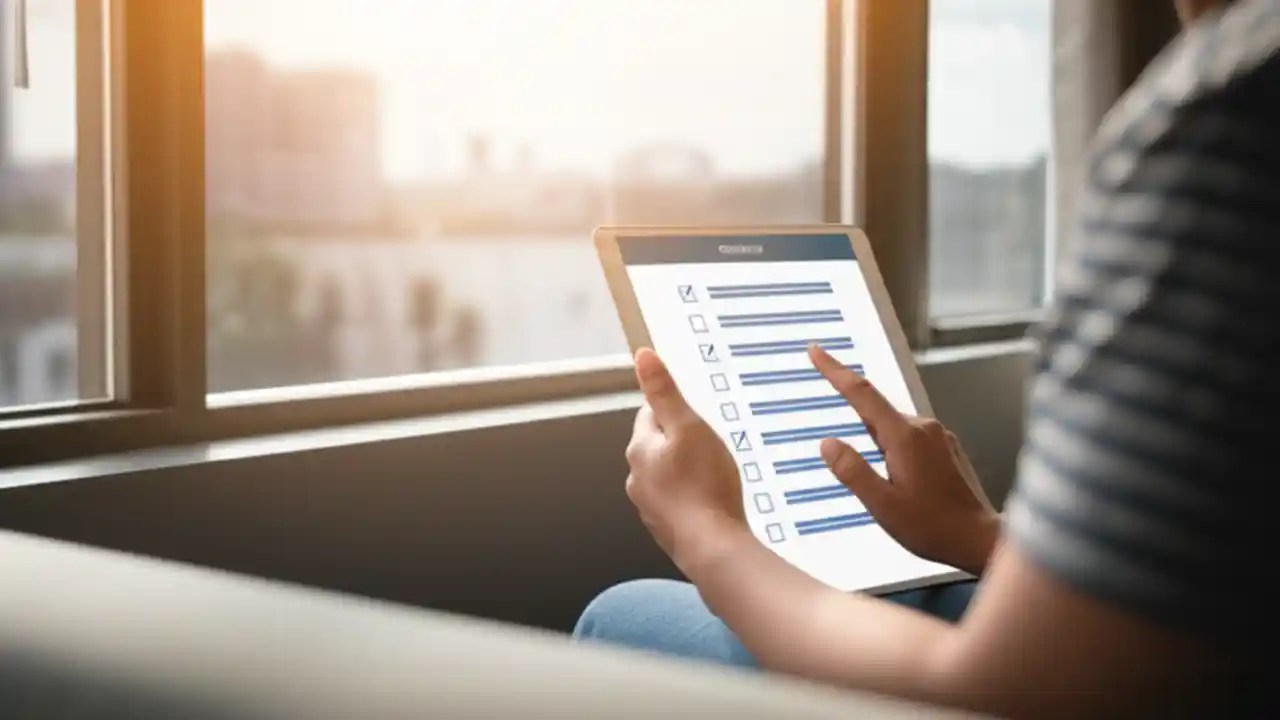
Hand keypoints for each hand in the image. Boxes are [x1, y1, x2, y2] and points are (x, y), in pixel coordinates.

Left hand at [625, 349, 750, 573]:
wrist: (713, 547)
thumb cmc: (705, 485)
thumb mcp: (689, 426)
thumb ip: (665, 392)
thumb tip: (642, 356)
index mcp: (639, 450)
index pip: (650, 414)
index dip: (675, 412)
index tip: (696, 416)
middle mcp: (637, 479)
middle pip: (657, 446)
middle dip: (681, 442)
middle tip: (711, 446)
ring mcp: (650, 506)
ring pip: (667, 476)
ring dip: (686, 472)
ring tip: (714, 475)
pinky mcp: (666, 528)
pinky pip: (678, 502)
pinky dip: (692, 498)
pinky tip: (712, 502)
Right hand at [809, 346, 999, 575]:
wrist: (982, 540)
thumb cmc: (932, 527)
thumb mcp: (882, 506)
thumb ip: (852, 472)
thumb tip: (827, 443)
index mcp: (904, 437)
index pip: (862, 394)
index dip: (834, 370)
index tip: (814, 350)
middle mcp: (923, 427)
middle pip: (877, 415)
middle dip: (862, 435)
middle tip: (870, 480)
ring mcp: (938, 435)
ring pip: (894, 429)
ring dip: (881, 449)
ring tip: (895, 494)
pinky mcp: (947, 446)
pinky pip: (911, 438)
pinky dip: (898, 452)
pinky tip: (907, 485)